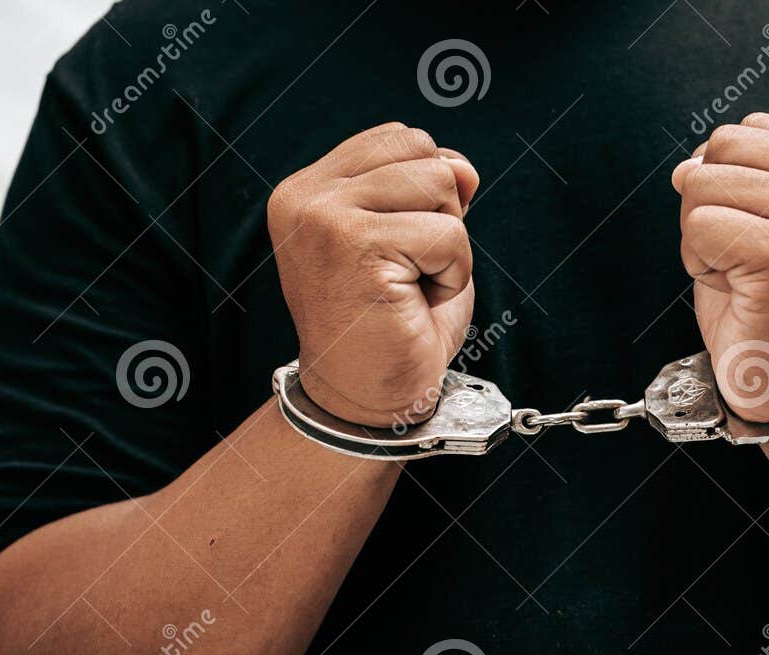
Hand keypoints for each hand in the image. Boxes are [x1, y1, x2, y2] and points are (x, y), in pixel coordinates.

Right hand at [268, 122, 479, 425]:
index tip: (400, 251)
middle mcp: (306, 197)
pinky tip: (417, 304)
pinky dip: (452, 275)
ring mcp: (324, 218)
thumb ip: (431, 188)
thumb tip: (463, 166)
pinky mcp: (355, 245)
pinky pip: (448, 234)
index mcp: (309, 189)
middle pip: (420, 149)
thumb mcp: (415, 239)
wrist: (366, 402)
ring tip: (412, 286)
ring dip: (448, 244)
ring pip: (439, 182)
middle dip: (440, 211)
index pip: (397, 137)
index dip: (427, 192)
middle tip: (408, 271)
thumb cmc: (393, 327)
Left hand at [672, 113, 768, 421]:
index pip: (751, 130)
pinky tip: (735, 293)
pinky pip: (698, 225)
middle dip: (710, 205)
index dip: (731, 185)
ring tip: (743, 278)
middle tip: (745, 261)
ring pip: (703, 183)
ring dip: (702, 238)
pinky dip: (698, 264)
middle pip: (722, 147)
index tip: (763, 239)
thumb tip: (689, 164)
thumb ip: (743, 176)